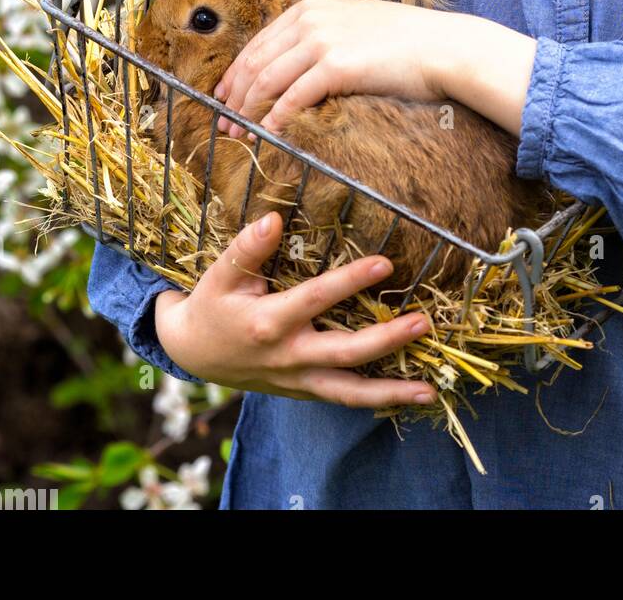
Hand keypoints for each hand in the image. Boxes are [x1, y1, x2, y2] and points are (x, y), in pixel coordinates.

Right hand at [154, 211, 434, 404]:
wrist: (193, 354)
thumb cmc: (212, 306)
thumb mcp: (220, 275)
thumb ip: (247, 248)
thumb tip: (274, 219)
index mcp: (269, 322)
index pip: (317, 299)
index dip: (350, 281)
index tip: (385, 264)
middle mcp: (288, 356)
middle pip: (344, 354)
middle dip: (386, 341)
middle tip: (422, 323)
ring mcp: (297, 379)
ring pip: (348, 393)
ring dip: (390, 393)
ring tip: (429, 391)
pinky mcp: (303, 391)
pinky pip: (342, 399)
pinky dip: (375, 402)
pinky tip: (409, 397)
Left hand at [212, 0, 469, 138]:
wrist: (442, 47)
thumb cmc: (405, 42)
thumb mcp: (355, 24)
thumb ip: (322, 34)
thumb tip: (295, 65)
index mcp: (311, 4)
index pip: (258, 42)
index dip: (236, 73)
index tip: (224, 97)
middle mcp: (310, 16)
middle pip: (255, 61)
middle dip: (234, 96)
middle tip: (224, 123)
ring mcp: (321, 39)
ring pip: (267, 81)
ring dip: (248, 112)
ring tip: (240, 135)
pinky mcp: (335, 65)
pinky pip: (293, 98)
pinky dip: (276, 119)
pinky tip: (270, 136)